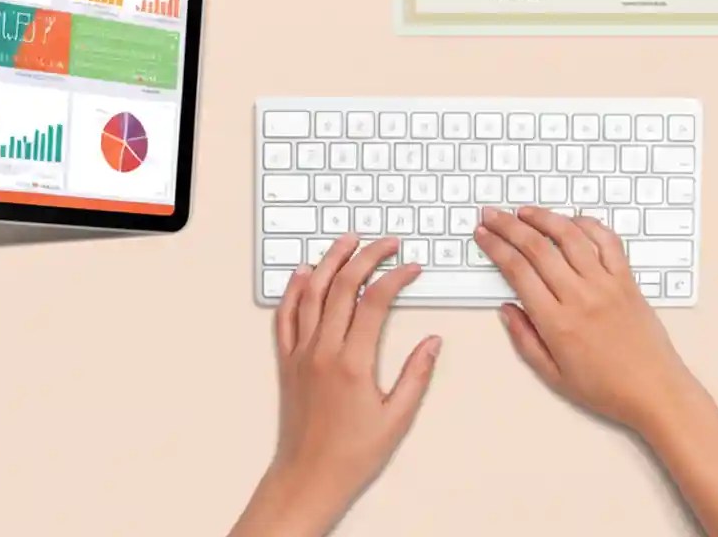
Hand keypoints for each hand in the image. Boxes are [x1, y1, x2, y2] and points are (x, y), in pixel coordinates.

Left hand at [230, 235, 441, 536]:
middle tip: (385, 242)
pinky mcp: (286, 361)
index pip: (375, 301)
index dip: (395, 277)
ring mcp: (300, 353)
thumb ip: (416, 375)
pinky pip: (285, 316)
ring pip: (311, 293)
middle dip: (366, 256)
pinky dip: (293, 290)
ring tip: (346, 241)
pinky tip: (303, 274)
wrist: (308, 476)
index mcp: (353, 363)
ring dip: (329, 261)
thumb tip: (432, 342)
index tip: (411, 267)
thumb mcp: (397, 418)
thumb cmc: (352, 454)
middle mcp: (322, 350)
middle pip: (342, 287)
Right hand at [476, 206, 700, 433]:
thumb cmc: (606, 389)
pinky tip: (572, 221)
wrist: (655, 392)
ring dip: (544, 218)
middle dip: (509, 226)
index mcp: (556, 322)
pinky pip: (608, 242)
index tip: (482, 234)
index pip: (517, 271)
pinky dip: (589, 225)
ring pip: (571, 237)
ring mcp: (607, 285)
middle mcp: (580, 297)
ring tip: (525, 211)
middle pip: (537, 247)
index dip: (495, 247)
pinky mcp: (628, 281)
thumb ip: (525, 339)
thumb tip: (506, 309)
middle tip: (493, 214)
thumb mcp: (553, 376)